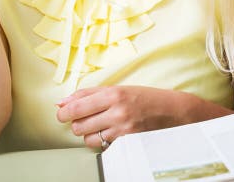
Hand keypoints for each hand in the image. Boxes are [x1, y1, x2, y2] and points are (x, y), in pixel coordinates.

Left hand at [56, 86, 195, 149]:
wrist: (171, 111)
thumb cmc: (144, 98)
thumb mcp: (117, 88)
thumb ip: (88, 94)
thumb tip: (62, 102)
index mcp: (113, 94)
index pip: (77, 107)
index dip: (64, 112)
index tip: (62, 113)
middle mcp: (117, 112)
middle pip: (79, 126)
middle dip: (77, 123)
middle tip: (85, 118)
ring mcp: (123, 129)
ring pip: (88, 139)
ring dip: (89, 134)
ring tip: (101, 125)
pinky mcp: (126, 142)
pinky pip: (102, 146)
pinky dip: (102, 140)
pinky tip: (111, 132)